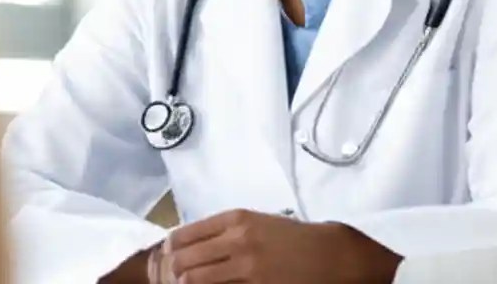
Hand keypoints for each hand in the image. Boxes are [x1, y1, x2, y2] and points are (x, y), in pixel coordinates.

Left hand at [154, 209, 401, 283]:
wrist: (330, 253)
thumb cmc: (293, 238)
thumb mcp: (257, 222)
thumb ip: (225, 230)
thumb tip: (190, 244)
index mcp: (234, 219)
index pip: (183, 235)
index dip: (168, 251)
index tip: (166, 260)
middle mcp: (236, 239)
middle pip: (183, 259)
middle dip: (171, 273)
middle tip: (171, 280)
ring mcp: (246, 265)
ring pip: (195, 279)